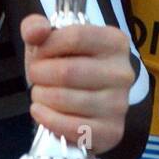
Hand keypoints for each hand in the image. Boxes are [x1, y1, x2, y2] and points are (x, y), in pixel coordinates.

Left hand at [22, 14, 134, 155]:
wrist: (84, 107)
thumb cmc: (68, 68)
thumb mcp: (51, 43)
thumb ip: (36, 28)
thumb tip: (35, 31)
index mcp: (115, 42)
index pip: (75, 37)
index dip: (47, 46)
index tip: (38, 53)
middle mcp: (123, 72)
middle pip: (67, 71)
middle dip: (40, 75)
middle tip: (36, 77)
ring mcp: (119, 104)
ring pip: (65, 99)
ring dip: (41, 97)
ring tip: (41, 94)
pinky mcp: (111, 131)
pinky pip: (70, 126)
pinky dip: (47, 119)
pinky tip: (42, 112)